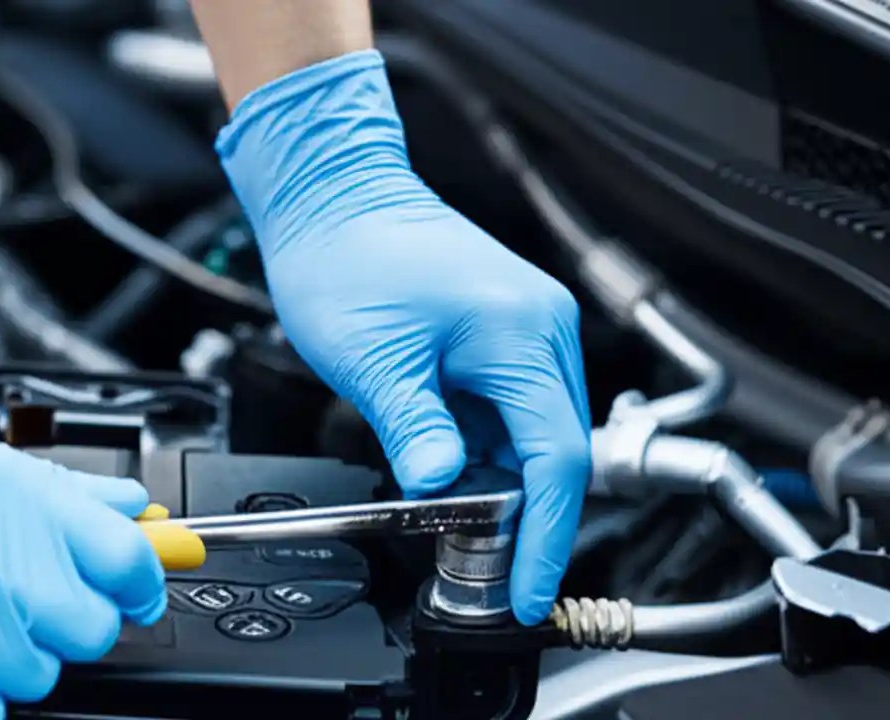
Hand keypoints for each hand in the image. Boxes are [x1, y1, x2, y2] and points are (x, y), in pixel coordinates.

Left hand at [217, 50, 591, 623]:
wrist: (332, 196)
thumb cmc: (345, 258)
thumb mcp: (372, 360)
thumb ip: (415, 430)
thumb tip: (440, 488)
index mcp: (521, 334)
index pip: (557, 459)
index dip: (545, 535)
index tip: (529, 588)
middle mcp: (541, 328)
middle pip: (556, 450)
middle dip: (525, 516)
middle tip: (488, 570)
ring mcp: (527, 327)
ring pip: (533, 434)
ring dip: (501, 483)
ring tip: (456, 523)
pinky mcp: (503, 332)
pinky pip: (508, 410)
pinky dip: (485, 451)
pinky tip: (450, 470)